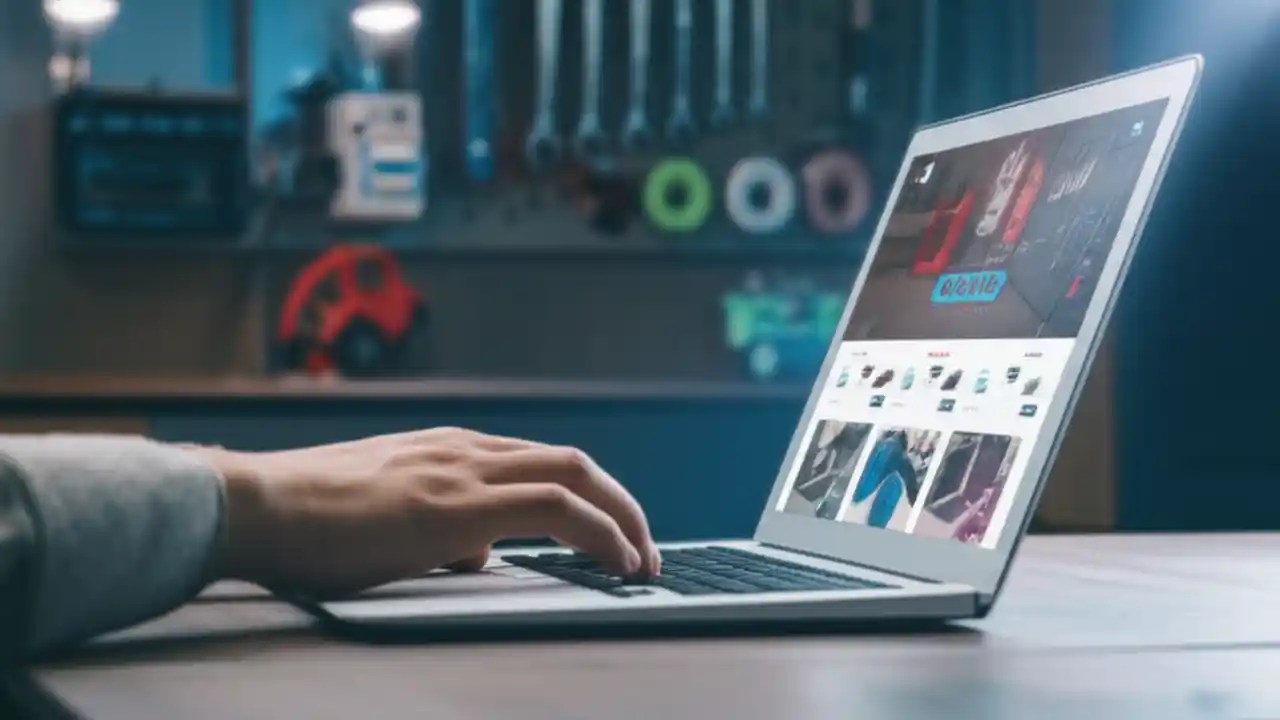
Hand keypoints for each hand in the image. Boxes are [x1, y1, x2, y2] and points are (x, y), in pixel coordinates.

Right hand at [186, 428, 659, 597]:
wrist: (253, 505)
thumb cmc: (304, 519)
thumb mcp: (386, 514)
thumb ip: (439, 525)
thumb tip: (477, 554)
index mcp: (448, 448)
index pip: (540, 462)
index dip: (587, 496)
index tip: (609, 532)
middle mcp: (464, 449)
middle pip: (572, 461)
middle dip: (621, 502)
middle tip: (643, 546)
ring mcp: (462, 471)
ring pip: (574, 474)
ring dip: (621, 518)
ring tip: (642, 561)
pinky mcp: (456, 505)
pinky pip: (554, 507)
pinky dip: (598, 533)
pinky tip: (616, 562)